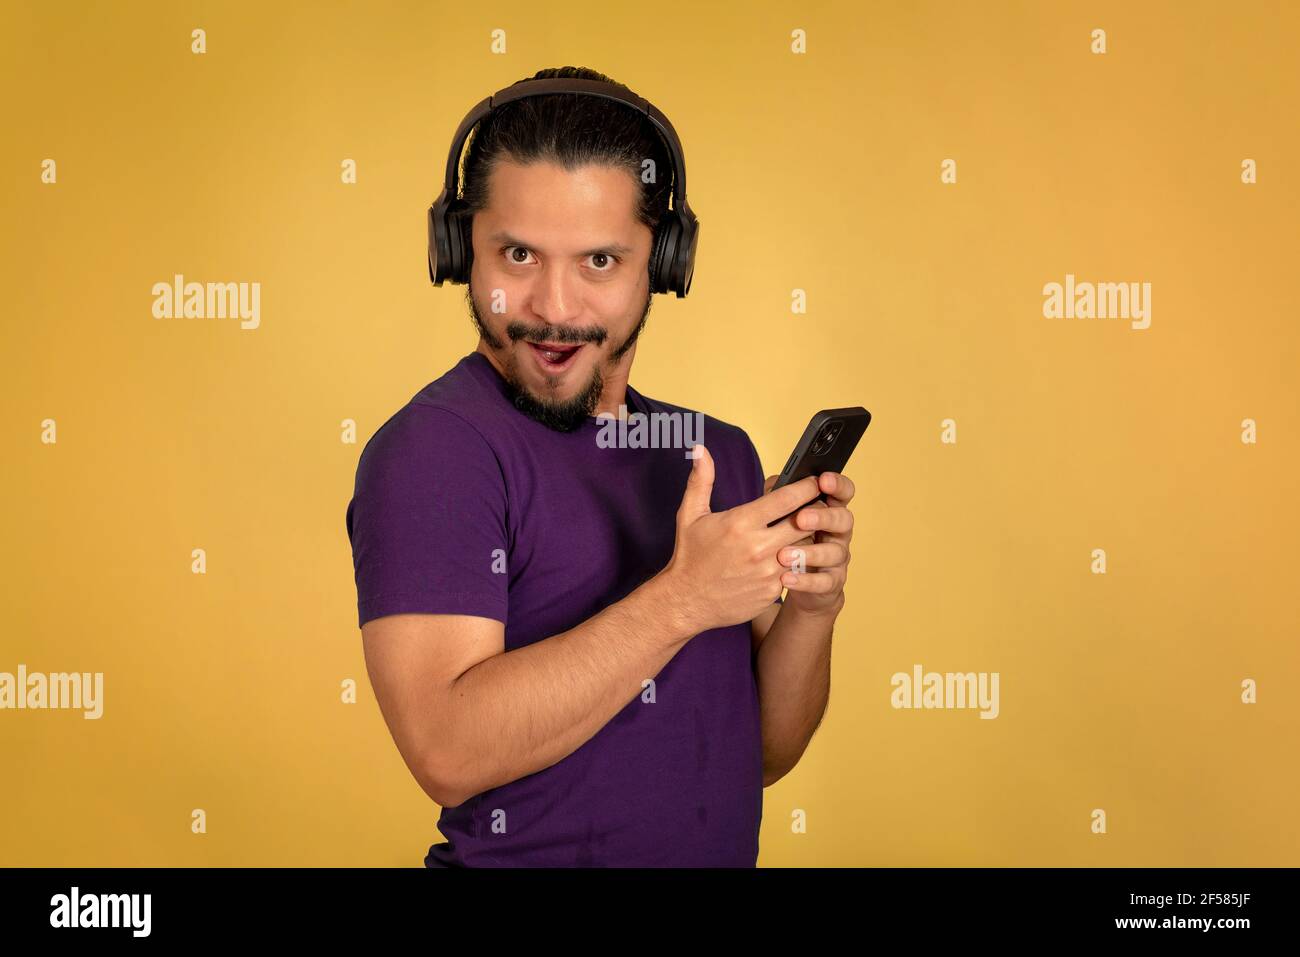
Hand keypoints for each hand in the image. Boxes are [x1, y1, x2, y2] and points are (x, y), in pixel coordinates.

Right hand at [661, 444, 821, 633]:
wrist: (686, 602)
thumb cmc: (690, 556)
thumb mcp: (690, 515)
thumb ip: (701, 480)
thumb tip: (701, 450)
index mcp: (740, 523)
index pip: (786, 499)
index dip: (807, 487)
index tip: (816, 480)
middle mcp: (757, 547)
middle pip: (804, 522)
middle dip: (814, 512)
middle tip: (816, 505)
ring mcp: (767, 572)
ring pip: (805, 548)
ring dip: (807, 538)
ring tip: (805, 530)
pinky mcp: (772, 591)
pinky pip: (795, 572)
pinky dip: (796, 562)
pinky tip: (792, 556)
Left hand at [763, 470, 854, 616]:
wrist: (796, 579)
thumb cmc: (789, 538)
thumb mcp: (785, 516)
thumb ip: (781, 497)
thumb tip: (775, 484)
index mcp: (830, 509)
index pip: (843, 492)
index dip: (838, 485)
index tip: (823, 480)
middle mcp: (839, 531)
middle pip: (843, 519)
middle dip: (823, 517)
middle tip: (800, 519)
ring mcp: (838, 558)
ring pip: (834, 553)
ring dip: (810, 553)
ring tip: (783, 555)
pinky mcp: (831, 582)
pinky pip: (823, 582)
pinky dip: (805, 581)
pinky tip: (786, 578)